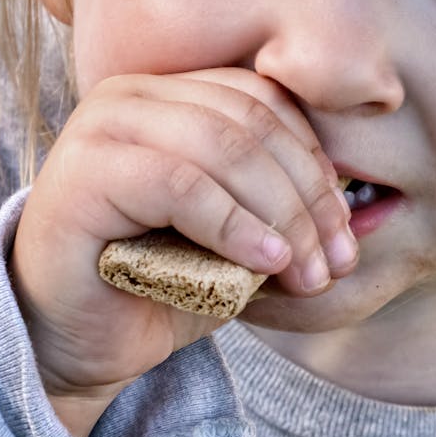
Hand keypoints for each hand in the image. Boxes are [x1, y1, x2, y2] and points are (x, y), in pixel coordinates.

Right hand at [10, 68, 355, 436]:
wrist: (76, 343)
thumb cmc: (160, 284)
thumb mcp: (239, 239)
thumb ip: (286, 212)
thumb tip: (360, 219)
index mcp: (171, 93)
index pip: (267, 103)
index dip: (317, 164)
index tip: (346, 231)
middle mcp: (132, 95)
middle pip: (253, 125)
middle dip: (308, 198)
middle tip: (335, 261)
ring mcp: (102, 126)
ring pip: (224, 148)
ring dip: (281, 215)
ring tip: (307, 271)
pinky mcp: (82, 172)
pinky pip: (182, 185)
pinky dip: (235, 225)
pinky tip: (267, 262)